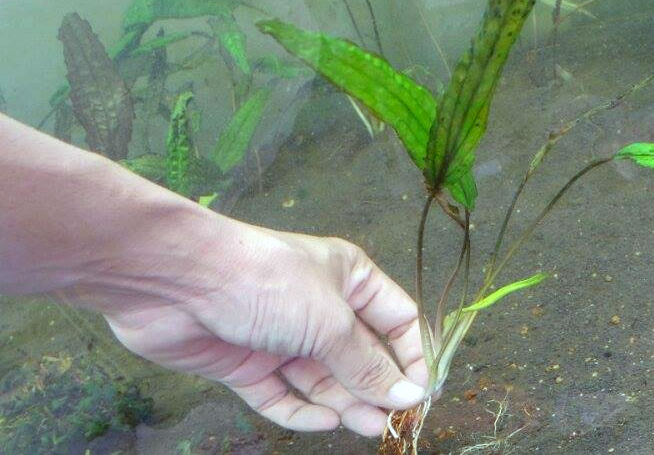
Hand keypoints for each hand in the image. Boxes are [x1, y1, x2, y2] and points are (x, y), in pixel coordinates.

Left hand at [103, 229, 426, 436]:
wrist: (176, 281)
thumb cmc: (267, 281)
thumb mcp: (329, 322)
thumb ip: (368, 365)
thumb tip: (409, 397)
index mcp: (349, 278)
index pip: (396, 319)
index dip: (413, 355)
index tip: (423, 394)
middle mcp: (319, 306)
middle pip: (360, 354)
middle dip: (378, 387)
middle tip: (396, 423)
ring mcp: (281, 336)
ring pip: (323, 378)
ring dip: (346, 403)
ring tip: (369, 428)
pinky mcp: (246, 363)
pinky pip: (281, 395)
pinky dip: (301, 411)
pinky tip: (324, 422)